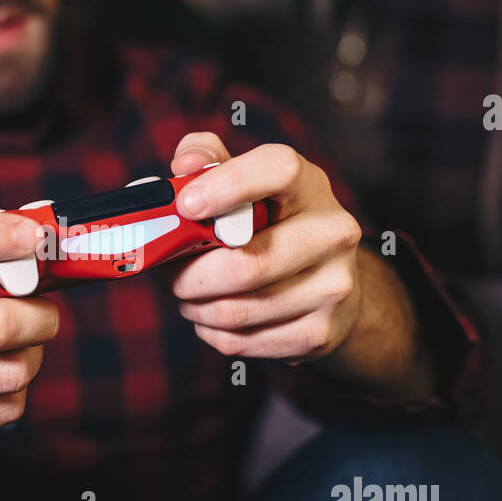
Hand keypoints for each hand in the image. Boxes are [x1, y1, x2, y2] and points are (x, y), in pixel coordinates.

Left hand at [166, 133, 363, 366]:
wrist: (330, 282)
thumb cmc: (272, 223)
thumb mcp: (246, 182)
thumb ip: (209, 159)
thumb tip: (184, 165)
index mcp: (309, 186)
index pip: (279, 170)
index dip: (228, 185)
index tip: (185, 204)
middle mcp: (333, 233)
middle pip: (247, 264)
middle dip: (189, 273)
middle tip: (168, 271)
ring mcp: (333, 287)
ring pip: (236, 310)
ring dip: (194, 306)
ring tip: (187, 293)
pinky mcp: (321, 333)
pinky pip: (241, 341)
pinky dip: (210, 332)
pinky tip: (210, 317)